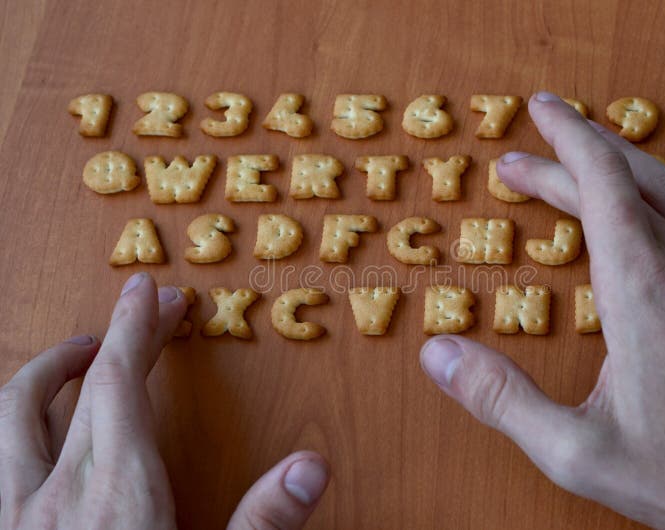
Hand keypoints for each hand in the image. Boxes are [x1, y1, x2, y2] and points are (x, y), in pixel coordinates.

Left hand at [0, 273, 328, 528]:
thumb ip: (261, 522)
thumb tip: (311, 466)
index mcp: (115, 494)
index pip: (120, 382)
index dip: (138, 328)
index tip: (152, 293)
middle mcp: (48, 495)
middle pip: (65, 386)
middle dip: (103, 338)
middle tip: (133, 318)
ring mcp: (7, 517)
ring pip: (5, 417)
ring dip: (40, 375)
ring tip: (71, 361)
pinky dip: (10, 430)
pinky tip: (32, 443)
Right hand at [420, 92, 664, 528]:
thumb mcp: (579, 451)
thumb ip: (503, 399)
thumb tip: (440, 356)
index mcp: (642, 291)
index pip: (599, 184)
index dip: (566, 139)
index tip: (539, 114)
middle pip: (628, 181)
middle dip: (573, 155)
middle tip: (526, 158)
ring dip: (628, 162)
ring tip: (591, 149)